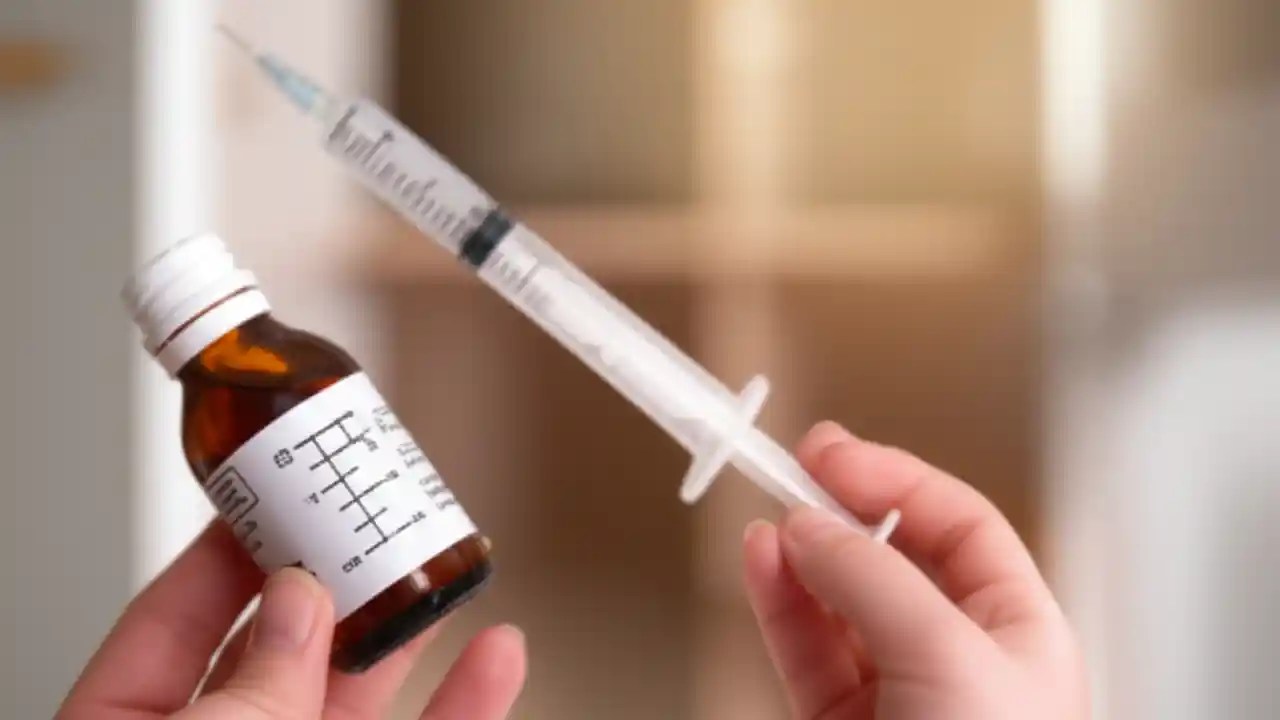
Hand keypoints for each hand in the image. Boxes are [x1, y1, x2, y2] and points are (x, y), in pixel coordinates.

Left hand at [57, 525, 525, 718]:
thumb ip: (249, 686)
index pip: (171, 620)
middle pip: (280, 645)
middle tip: (368, 512)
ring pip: (360, 692)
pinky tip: (496, 654)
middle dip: (332, 575)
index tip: (273, 491)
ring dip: (409, 627)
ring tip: (442, 563)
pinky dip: (469, 702)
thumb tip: (300, 600)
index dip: (224, 549)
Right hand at [743, 422, 1088, 719]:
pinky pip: (804, 648)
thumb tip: (814, 525)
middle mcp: (957, 658)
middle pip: (892, 557)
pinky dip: (776, 603)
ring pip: (836, 601)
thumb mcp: (950, 660)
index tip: (832, 453)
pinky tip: (759, 565)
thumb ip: (874, 582)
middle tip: (793, 468)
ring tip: (767, 518)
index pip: (958, 527)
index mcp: (1018, 633)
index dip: (895, 481)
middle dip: (841, 512)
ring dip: (798, 555)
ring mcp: (895, 694)